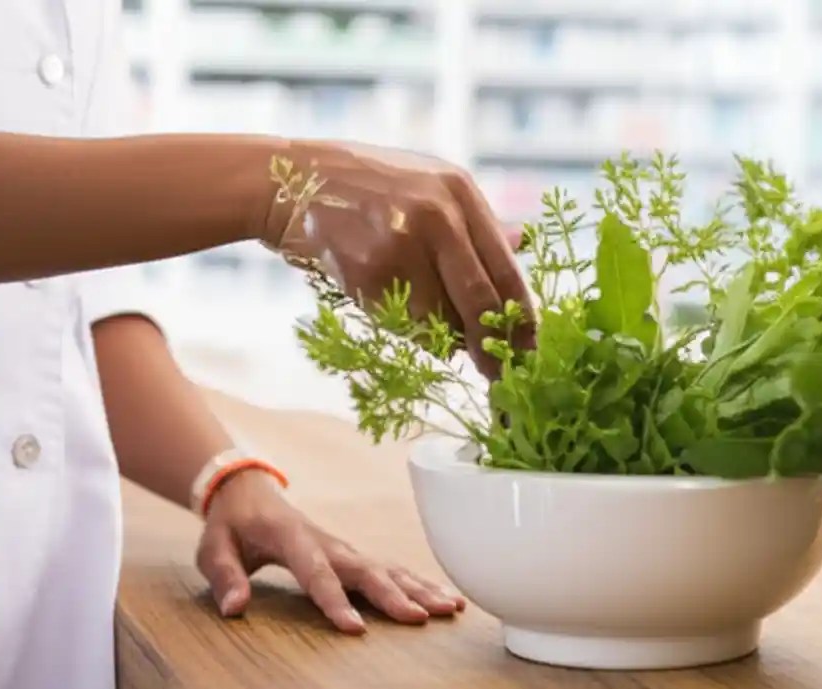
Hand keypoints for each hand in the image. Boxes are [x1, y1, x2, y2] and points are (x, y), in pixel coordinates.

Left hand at [195, 470, 464, 633]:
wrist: (249, 493)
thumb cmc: (230, 525)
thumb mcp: (213, 548)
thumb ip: (224, 577)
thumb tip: (235, 609)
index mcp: (293, 538)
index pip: (316, 573)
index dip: (334, 601)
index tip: (354, 630)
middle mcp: (328, 542)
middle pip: (366, 570)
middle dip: (395, 596)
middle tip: (421, 618)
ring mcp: (345, 548)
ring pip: (387, 569)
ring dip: (419, 588)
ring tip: (450, 608)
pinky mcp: (353, 556)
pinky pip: (390, 570)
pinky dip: (419, 584)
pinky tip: (444, 599)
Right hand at [259, 141, 534, 375]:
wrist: (292, 180)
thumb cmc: (367, 187)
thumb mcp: (428, 183)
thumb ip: (473, 220)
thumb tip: (522, 245)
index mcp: (461, 193)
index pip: (507, 270)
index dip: (522, 319)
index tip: (530, 352)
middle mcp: (438, 215)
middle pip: (481, 301)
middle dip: (493, 347)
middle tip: (500, 376)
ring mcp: (403, 242)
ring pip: (442, 319)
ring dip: (445, 339)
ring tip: (429, 324)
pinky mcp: (369, 270)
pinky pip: (403, 322)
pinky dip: (409, 330)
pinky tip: (397, 310)